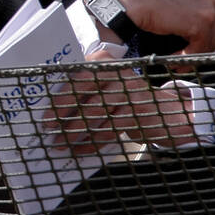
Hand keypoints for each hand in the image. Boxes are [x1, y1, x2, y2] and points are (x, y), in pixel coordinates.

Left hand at [42, 50, 199, 155]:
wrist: (169, 112)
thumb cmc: (129, 98)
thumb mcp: (110, 85)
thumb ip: (87, 88)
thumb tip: (53, 104)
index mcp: (108, 65)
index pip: (80, 76)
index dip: (62, 94)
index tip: (46, 109)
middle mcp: (119, 76)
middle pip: (85, 94)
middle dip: (63, 112)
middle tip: (48, 127)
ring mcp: (130, 95)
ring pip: (95, 115)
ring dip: (74, 132)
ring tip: (59, 143)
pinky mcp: (137, 115)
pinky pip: (109, 131)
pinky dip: (91, 142)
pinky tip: (79, 149)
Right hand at [101, 0, 214, 54]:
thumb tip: (192, 11)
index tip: (214, 31)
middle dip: (213, 38)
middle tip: (196, 48)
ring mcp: (209, 2)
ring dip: (199, 50)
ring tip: (182, 57)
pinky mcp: (201, 21)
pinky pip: (203, 46)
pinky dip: (191, 57)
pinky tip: (176, 58)